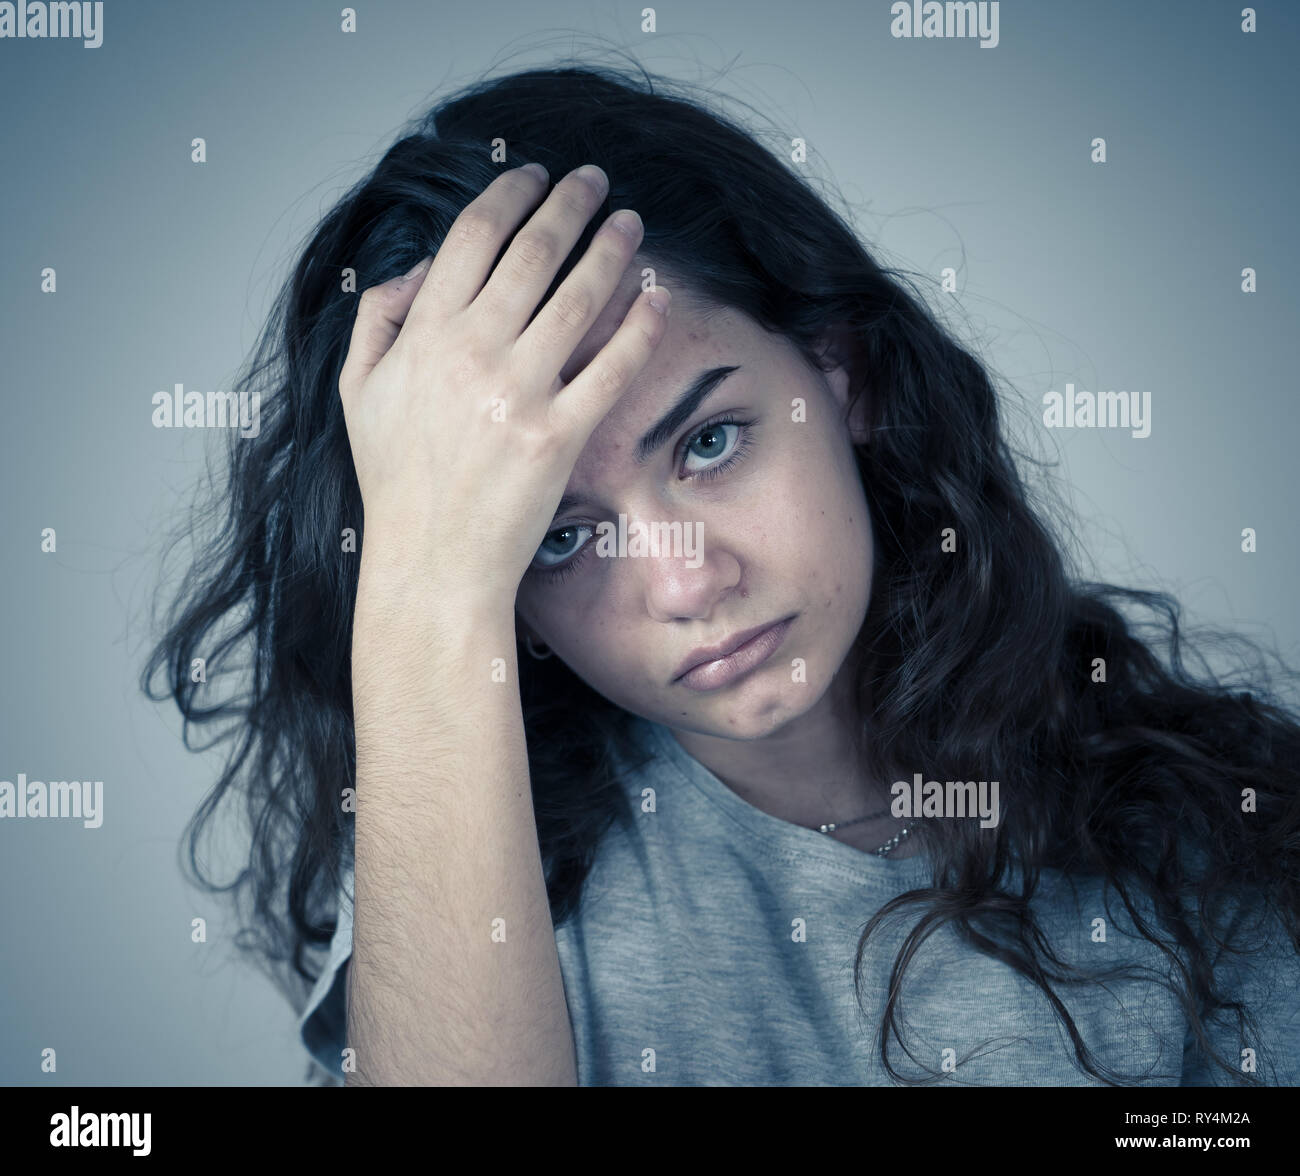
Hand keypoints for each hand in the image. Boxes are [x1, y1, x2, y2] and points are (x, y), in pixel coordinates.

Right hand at [337, 161, 669, 603]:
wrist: (431, 563)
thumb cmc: (397, 482)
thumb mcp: (359, 393)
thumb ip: (379, 321)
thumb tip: (418, 268)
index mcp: (423, 336)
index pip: (472, 237)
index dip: (508, 195)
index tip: (532, 176)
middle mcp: (471, 354)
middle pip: (532, 253)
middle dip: (568, 203)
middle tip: (594, 179)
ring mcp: (518, 394)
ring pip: (577, 298)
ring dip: (610, 249)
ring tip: (631, 223)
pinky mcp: (559, 436)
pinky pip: (611, 368)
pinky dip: (639, 327)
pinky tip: (657, 298)